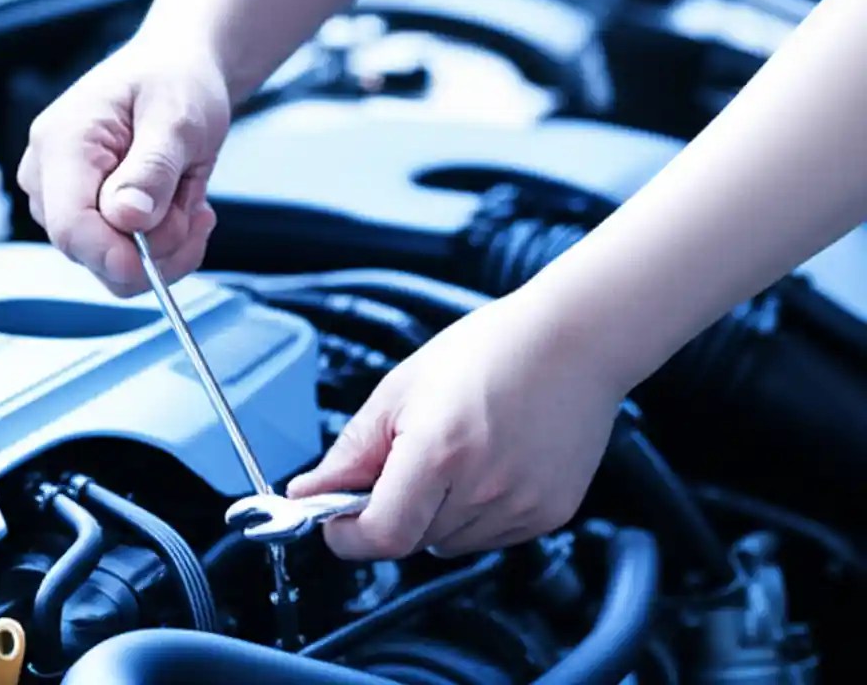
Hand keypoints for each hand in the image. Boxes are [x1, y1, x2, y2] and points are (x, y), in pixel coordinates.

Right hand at [16, 41, 230, 295]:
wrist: (177, 74)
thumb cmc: (174, 82)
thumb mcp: (178, 117)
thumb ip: (153, 168)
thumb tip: (127, 218)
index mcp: (62, 144)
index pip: (70, 226)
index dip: (115, 254)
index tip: (164, 255)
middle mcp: (49, 179)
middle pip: (92, 253)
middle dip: (156, 245)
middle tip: (197, 207)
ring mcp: (64, 204)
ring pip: (114, 267)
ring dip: (167, 244)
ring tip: (189, 195)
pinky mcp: (87, 221)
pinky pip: (126, 262)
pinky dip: (166, 246)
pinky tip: (183, 209)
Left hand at [286, 293, 625, 558]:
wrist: (575, 341)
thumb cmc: (489, 352)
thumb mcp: (401, 389)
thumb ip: (353, 451)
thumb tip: (309, 492)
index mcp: (439, 453)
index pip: (382, 536)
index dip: (348, 535)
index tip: (335, 519)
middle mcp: (484, 488)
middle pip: (413, 540)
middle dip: (391, 512)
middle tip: (401, 464)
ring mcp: (522, 506)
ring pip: (450, 543)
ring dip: (434, 515)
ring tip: (453, 455)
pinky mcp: (550, 513)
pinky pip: (491, 536)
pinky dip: (474, 514)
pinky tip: (487, 464)